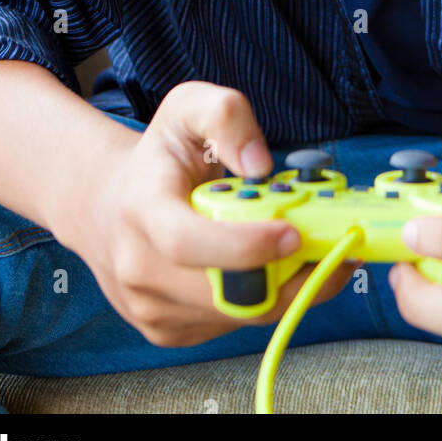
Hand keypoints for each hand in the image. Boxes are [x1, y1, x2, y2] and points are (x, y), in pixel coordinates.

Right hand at [63, 82, 357, 346]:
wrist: (108, 205)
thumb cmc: (158, 157)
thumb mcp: (187, 108)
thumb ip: (227, 116)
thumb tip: (261, 166)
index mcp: (142, 209)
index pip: (187, 242)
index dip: (245, 246)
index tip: (293, 233)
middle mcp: (139, 267)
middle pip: (226, 293)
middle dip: (290, 272)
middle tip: (334, 242)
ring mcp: (150, 308)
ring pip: (239, 316)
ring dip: (286, 286)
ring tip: (308, 246)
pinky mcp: (168, 331)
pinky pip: (233, 326)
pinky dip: (265, 299)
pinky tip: (272, 265)